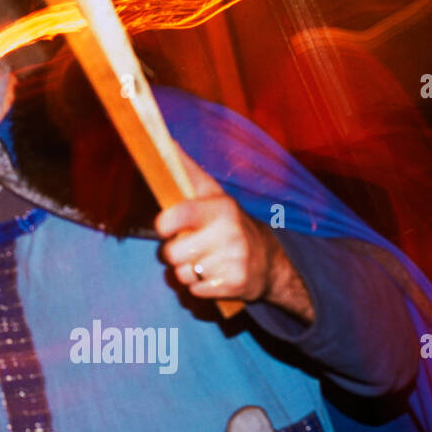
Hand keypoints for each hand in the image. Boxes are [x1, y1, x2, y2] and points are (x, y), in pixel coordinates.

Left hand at [154, 146, 313, 321]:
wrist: (267, 260)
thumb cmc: (226, 222)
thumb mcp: (212, 193)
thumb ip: (187, 169)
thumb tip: (166, 140)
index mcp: (220, 208)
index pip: (177, 215)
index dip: (164, 225)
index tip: (166, 227)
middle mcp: (229, 233)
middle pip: (172, 253)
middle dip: (175, 252)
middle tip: (191, 245)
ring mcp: (234, 260)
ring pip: (182, 274)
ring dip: (187, 270)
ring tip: (203, 260)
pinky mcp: (236, 285)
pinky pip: (195, 291)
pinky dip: (199, 287)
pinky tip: (213, 275)